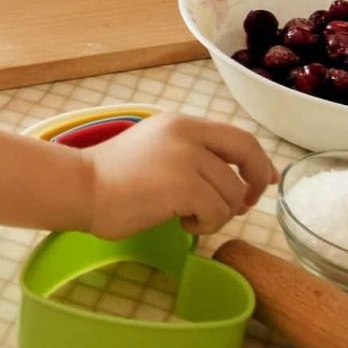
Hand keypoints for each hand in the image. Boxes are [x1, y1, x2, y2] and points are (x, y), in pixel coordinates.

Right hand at [84, 113, 275, 238]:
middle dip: (255, 182)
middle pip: (247, 153)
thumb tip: (234, 178)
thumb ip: (190, 152)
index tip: (266, 180)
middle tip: (248, 205)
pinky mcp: (182, 185)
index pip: (237, 136)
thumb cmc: (111, 177)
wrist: (81, 188)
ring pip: (232, 192)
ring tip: (190, 216)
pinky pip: (217, 211)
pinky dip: (207, 224)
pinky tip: (183, 222)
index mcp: (181, 123)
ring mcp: (186, 158)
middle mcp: (187, 133)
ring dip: (219, 213)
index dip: (258, 160)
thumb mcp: (155, 148)